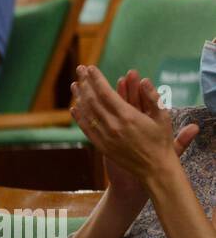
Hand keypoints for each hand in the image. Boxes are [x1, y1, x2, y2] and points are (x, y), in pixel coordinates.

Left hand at [71, 65, 196, 190]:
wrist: (154, 169)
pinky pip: (86, 129)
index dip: (96, 79)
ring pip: (87, 114)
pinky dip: (79, 117)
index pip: (105, 93)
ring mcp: (105, 137)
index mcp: (128, 116)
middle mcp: (113, 126)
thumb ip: (152, 97)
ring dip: (79, 98)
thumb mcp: (163, 116)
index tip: (90, 68)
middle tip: (79, 69)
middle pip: (93, 101)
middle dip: (85, 83)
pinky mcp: (101, 146)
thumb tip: (144, 80)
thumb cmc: (161, 140)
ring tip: (74, 85)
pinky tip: (74, 107)